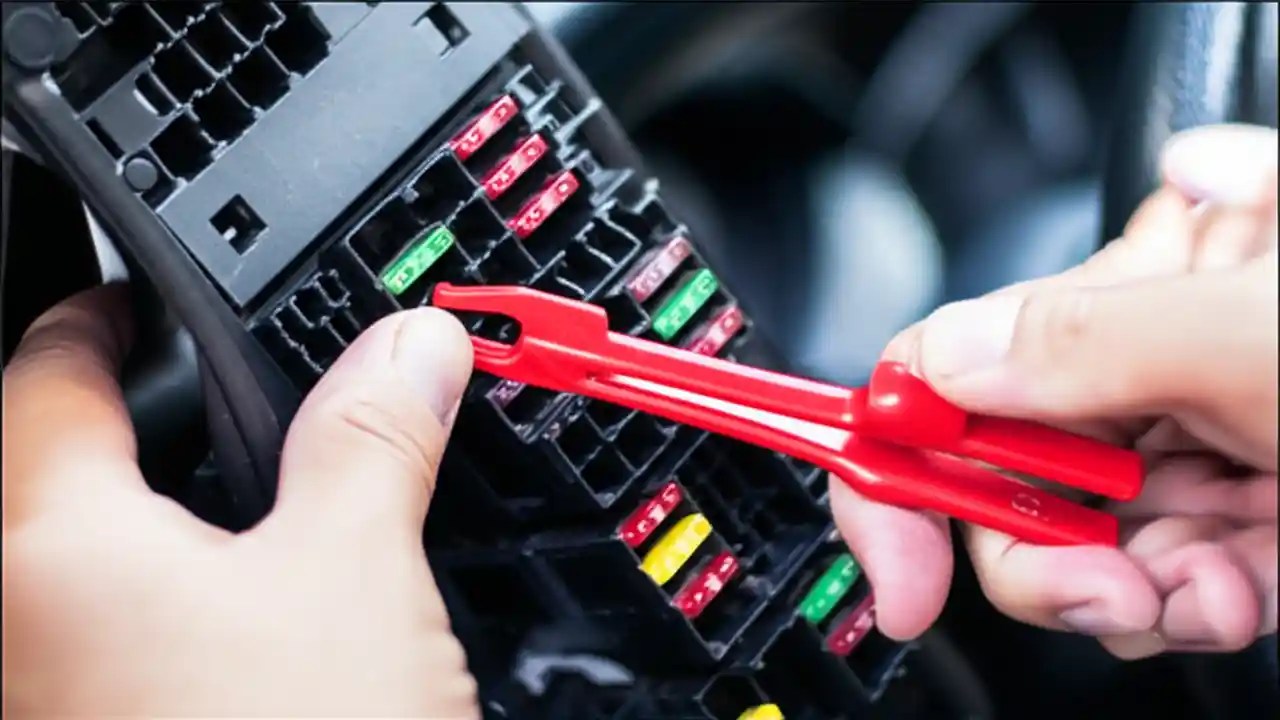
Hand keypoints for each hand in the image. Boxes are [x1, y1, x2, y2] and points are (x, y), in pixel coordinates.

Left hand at [2, 286, 478, 715]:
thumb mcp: (358, 573)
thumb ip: (373, 439)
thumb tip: (409, 351)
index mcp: (53, 551)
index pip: (44, 379)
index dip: (98, 320)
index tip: (135, 302)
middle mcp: (17, 630)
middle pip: (51, 478)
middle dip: (137, 428)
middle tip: (219, 403)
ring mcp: (42, 697)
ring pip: (79, 572)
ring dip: (153, 528)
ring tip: (249, 518)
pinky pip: (107, 644)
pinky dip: (165, 608)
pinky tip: (246, 629)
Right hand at [832, 124, 1277, 657]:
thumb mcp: (1257, 332)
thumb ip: (1085, 339)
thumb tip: (937, 362)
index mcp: (1143, 278)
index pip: (957, 363)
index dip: (896, 454)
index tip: (886, 550)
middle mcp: (1156, 356)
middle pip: (1006, 476)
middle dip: (1033, 553)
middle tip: (1092, 591)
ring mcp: (1201, 442)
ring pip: (1083, 546)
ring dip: (1127, 596)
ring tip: (1202, 595)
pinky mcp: (1251, 518)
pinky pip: (1168, 581)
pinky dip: (1190, 610)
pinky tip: (1238, 597)